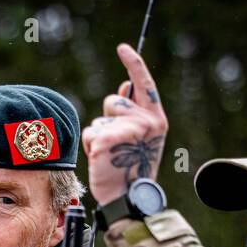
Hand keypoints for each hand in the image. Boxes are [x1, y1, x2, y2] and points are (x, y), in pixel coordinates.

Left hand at [81, 43, 167, 205]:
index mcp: (156, 119)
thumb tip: (124, 88)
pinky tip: (101, 160)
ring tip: (110, 155)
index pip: (144, 84)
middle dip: (108, 119)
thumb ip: (133, 114)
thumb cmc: (131, 169)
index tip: (123, 48)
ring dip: (98, 136)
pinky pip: (90, 133)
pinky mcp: (107, 140)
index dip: (133, 63)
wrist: (128, 198)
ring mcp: (127, 130)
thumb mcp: (139, 139)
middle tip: (117, 145)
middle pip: (113, 101)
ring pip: (99, 120)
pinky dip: (90, 147)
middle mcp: (145, 122)